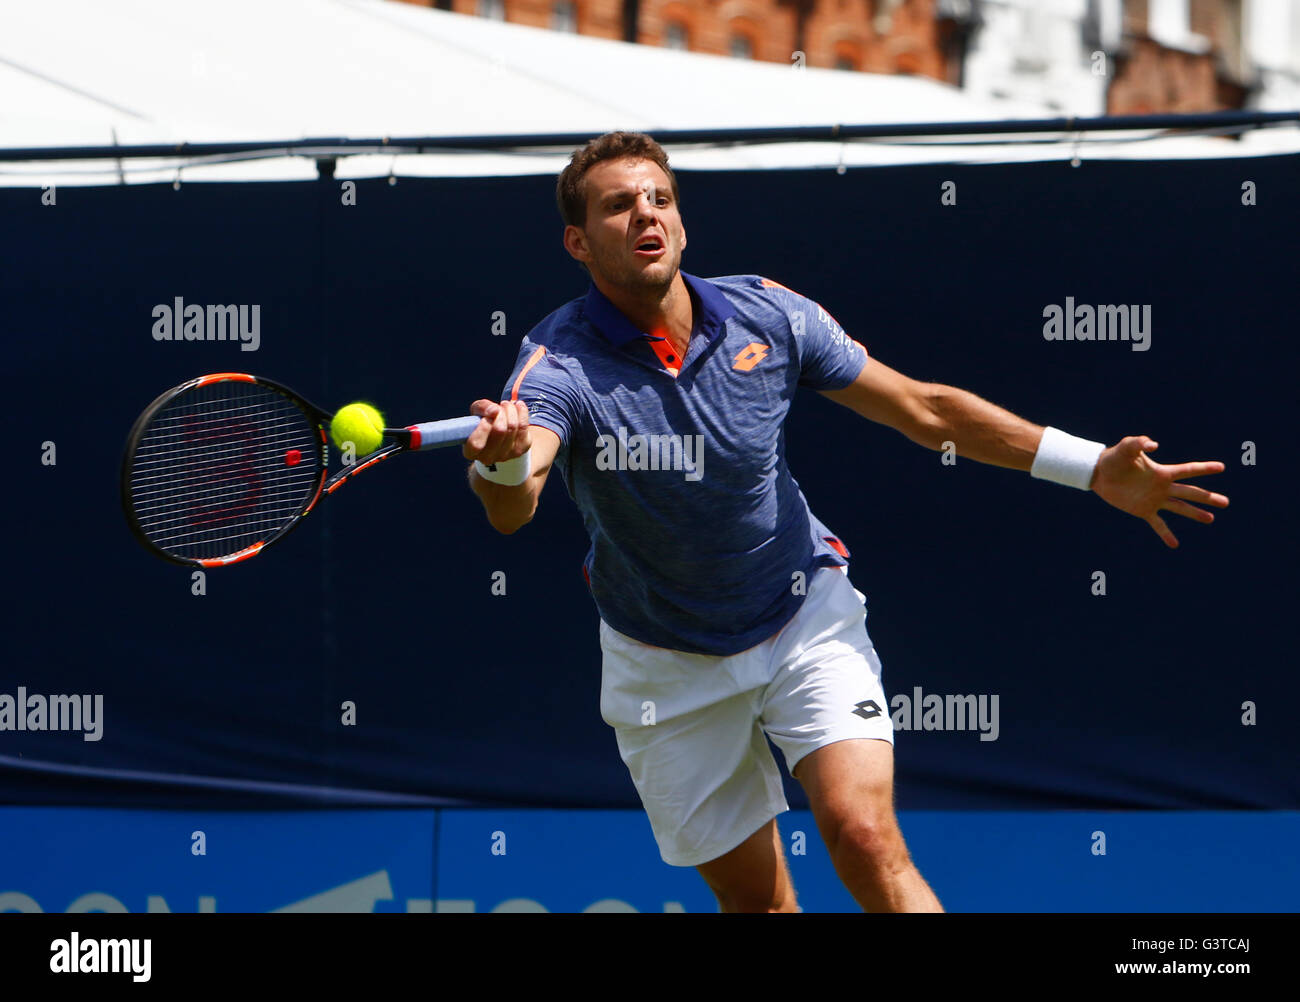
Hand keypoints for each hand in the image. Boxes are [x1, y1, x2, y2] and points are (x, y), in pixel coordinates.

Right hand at [463, 399, 531, 467]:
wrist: (502, 432)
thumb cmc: (485, 421)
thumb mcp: (477, 412)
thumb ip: (481, 408)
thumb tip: (494, 410)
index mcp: (471, 452)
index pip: (476, 444)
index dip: (483, 427)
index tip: (487, 415)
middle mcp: (487, 457)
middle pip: (499, 430)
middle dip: (500, 412)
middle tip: (498, 407)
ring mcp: (505, 455)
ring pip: (512, 426)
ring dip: (510, 409)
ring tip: (506, 405)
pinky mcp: (520, 449)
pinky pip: (523, 426)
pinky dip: (522, 411)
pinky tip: (518, 406)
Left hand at [1091, 436, 1228, 547]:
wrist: (1099, 473)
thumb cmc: (1114, 458)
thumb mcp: (1126, 448)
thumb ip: (1139, 442)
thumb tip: (1154, 444)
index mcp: (1162, 472)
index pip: (1188, 470)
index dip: (1204, 468)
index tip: (1222, 467)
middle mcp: (1162, 487)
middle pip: (1190, 492)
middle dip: (1208, 497)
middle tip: (1226, 502)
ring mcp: (1154, 499)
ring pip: (1179, 508)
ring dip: (1195, 514)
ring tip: (1211, 519)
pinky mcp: (1143, 510)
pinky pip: (1157, 524)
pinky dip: (1166, 534)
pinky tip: (1174, 545)